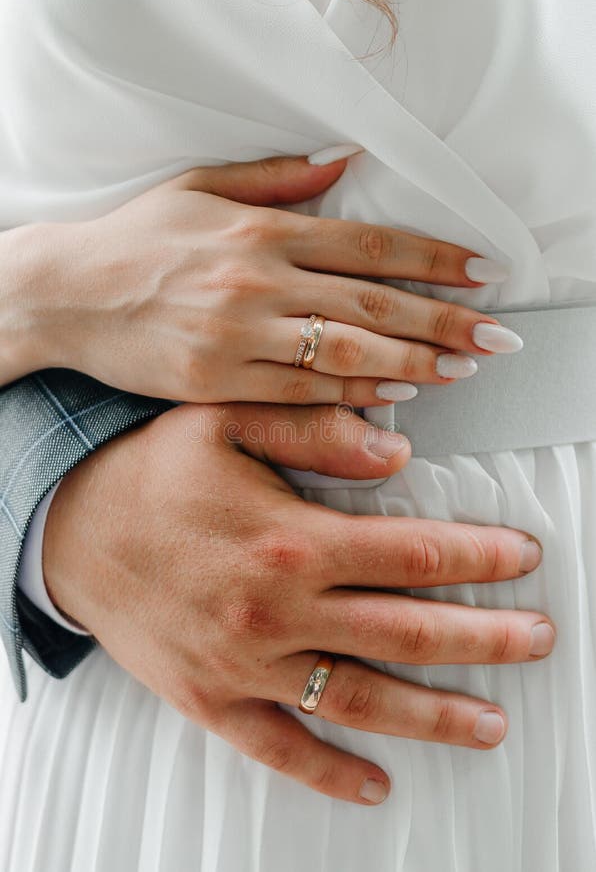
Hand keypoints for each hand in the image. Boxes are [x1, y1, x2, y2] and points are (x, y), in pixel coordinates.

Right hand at [7, 153, 519, 401]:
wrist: (66, 294)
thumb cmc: (135, 240)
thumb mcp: (199, 189)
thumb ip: (276, 178)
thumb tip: (343, 163)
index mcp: (260, 229)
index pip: (368, 245)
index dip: (432, 261)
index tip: (479, 275)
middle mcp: (257, 280)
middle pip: (372, 302)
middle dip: (442, 320)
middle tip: (493, 336)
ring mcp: (239, 335)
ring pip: (345, 352)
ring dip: (411, 362)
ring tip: (458, 369)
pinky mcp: (219, 381)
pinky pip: (300, 390)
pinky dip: (352, 393)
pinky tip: (394, 395)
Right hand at [43, 403, 552, 805]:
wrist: (71, 532)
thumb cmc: (148, 476)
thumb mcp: (224, 422)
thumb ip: (314, 431)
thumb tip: (394, 451)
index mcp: (290, 540)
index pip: (413, 553)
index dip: (479, 556)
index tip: (520, 557)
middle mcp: (277, 611)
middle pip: (408, 632)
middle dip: (487, 637)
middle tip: (537, 639)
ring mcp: (247, 666)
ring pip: (363, 699)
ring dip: (437, 714)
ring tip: (492, 721)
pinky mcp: (213, 701)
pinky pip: (282, 748)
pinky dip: (333, 772)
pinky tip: (376, 784)